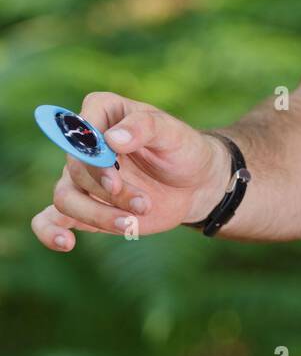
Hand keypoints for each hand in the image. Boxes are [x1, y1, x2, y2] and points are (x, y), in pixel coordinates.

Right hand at [30, 91, 231, 251]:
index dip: (91, 149)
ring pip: (66, 197)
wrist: (194, 183)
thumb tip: (113, 139)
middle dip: (106, 189)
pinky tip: (67, 243)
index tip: (115, 165)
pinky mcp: (85, 206)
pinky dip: (50, 232)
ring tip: (131, 223)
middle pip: (75, 167)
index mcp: (104, 112)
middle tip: (142, 202)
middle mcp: (85, 145)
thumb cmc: (182, 150)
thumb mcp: (174, 133)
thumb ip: (145, 127)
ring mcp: (83, 178)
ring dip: (97, 214)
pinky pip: (50, 219)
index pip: (79, 125)